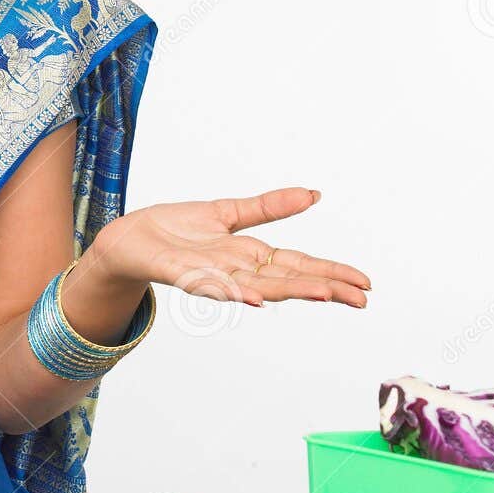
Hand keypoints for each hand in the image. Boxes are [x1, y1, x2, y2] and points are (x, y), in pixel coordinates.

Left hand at [88, 186, 370, 308]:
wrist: (129, 238)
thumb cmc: (176, 230)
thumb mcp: (228, 212)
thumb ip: (268, 207)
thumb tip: (313, 194)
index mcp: (248, 256)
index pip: (298, 265)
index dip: (331, 272)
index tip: (364, 283)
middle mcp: (235, 270)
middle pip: (286, 279)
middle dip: (324, 287)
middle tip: (360, 298)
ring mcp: (211, 274)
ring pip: (257, 285)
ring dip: (289, 290)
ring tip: (323, 294)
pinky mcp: (181, 272)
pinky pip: (211, 284)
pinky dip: (234, 291)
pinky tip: (256, 298)